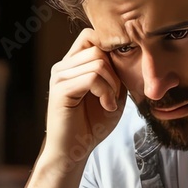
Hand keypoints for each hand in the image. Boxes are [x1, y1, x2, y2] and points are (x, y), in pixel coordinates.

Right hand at [42, 28, 126, 167]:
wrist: (74, 151)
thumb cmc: (93, 124)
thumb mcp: (112, 93)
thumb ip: (116, 72)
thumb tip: (128, 52)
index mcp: (72, 64)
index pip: (91, 35)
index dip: (110, 51)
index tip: (119, 76)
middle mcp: (62, 66)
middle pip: (98, 47)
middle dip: (115, 71)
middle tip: (115, 94)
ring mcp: (59, 76)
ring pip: (97, 62)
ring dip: (112, 84)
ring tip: (109, 102)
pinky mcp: (60, 90)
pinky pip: (91, 77)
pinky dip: (105, 92)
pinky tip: (106, 106)